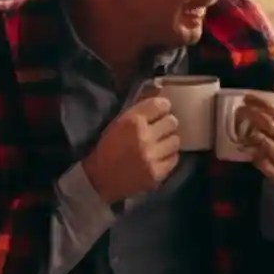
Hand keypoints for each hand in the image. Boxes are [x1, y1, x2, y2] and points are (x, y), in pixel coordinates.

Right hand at [83, 89, 179, 204]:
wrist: (97, 180)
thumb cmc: (106, 148)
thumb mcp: (117, 123)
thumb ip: (139, 110)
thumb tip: (160, 93)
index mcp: (132, 122)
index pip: (161, 105)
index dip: (162, 107)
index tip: (159, 112)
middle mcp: (144, 137)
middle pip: (172, 122)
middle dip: (166, 125)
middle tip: (158, 130)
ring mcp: (152, 157)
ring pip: (176, 140)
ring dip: (168, 141)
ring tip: (158, 145)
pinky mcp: (157, 173)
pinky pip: (174, 158)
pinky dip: (168, 157)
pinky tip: (157, 158)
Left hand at [237, 95, 273, 180]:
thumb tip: (258, 106)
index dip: (262, 103)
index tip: (247, 98)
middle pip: (269, 125)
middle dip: (251, 115)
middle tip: (240, 110)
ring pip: (263, 142)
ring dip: (250, 134)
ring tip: (241, 129)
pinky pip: (259, 160)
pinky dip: (251, 153)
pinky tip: (246, 147)